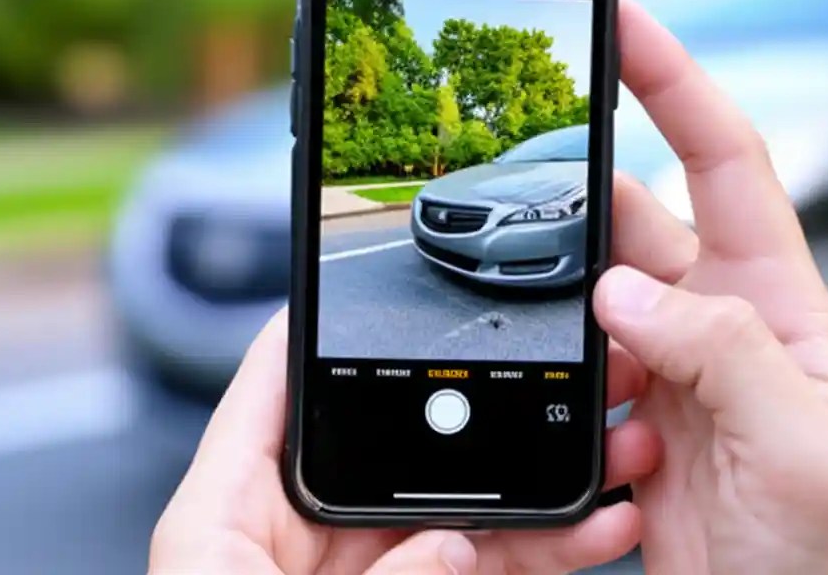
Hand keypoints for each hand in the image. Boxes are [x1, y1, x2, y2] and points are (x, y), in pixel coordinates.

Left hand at [148, 308, 661, 574]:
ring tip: (602, 451)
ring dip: (529, 487)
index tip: (373, 281)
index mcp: (225, 516)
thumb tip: (444, 549)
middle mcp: (290, 538)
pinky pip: (477, 569)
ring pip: (453, 511)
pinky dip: (534, 554)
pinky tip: (592, 530)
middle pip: (388, 445)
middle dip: (472, 415)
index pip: (271, 389)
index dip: (316, 327)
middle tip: (546, 381)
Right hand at [593, 0, 827, 573]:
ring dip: (565, 329)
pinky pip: (568, 382)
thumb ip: (722, 352)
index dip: (674, 83)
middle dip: (580, 214)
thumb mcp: (803, 448)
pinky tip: (582, 442)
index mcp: (779, 307)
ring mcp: (664, 378)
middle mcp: (718, 328)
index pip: (724, 161)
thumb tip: (625, 293)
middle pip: (630, 224)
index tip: (621, 26)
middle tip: (525, 209)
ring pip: (584, 304)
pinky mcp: (623, 430)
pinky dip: (555, 398)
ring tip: (585, 380)